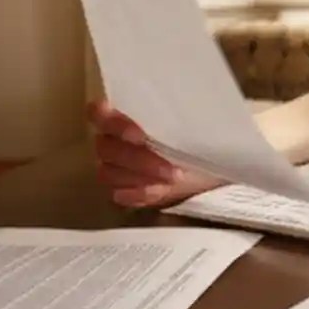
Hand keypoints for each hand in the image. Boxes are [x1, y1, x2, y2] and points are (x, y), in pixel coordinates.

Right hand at [88, 99, 222, 206]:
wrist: (210, 167)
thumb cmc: (195, 137)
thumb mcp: (189, 124)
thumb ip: (172, 119)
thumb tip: (179, 114)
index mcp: (122, 116)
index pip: (97, 113)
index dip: (115, 124)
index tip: (140, 136)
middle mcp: (110, 142)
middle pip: (107, 148)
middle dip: (140, 158)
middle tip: (170, 167)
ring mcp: (111, 168)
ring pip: (110, 173)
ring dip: (142, 177)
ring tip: (173, 178)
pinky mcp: (121, 192)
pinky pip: (120, 195)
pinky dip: (139, 195)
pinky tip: (159, 191)